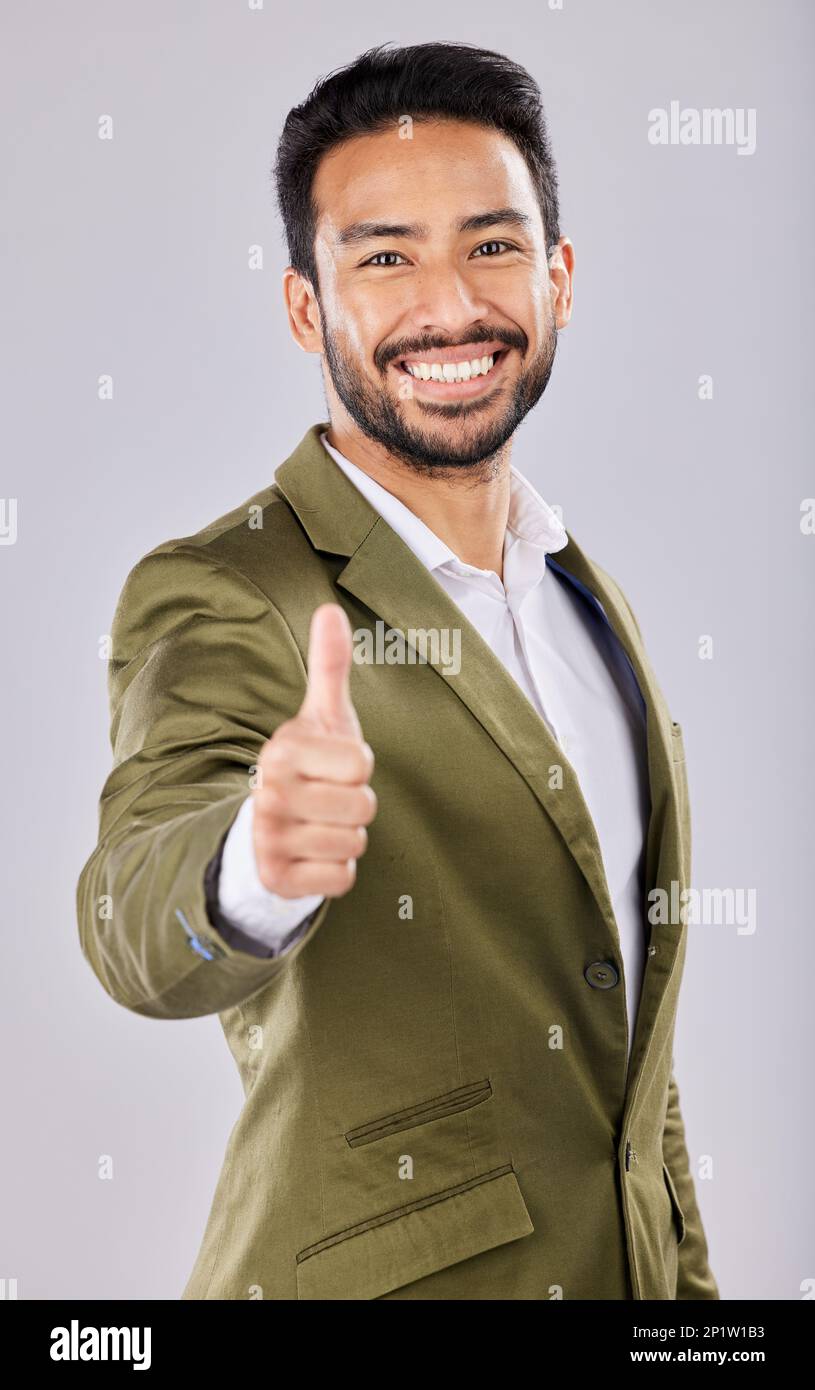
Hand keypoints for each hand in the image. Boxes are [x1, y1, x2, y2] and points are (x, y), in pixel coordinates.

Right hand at [251, 603, 376, 897]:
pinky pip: (341, 879)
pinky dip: (336, 871)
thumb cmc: (308, 766)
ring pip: (354, 844)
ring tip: (320, 825)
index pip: (360, 765)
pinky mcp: (277, 879)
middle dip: (355, 805)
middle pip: (363, 807)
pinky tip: (313, 855)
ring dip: (346, 838)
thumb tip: (329, 607)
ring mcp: (268, 839)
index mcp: (282, 750)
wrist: (264, 829)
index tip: (333, 767)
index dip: (357, 768)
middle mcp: (268, 794)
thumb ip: (329, 666)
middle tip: (328, 800)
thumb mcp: (321, 718)